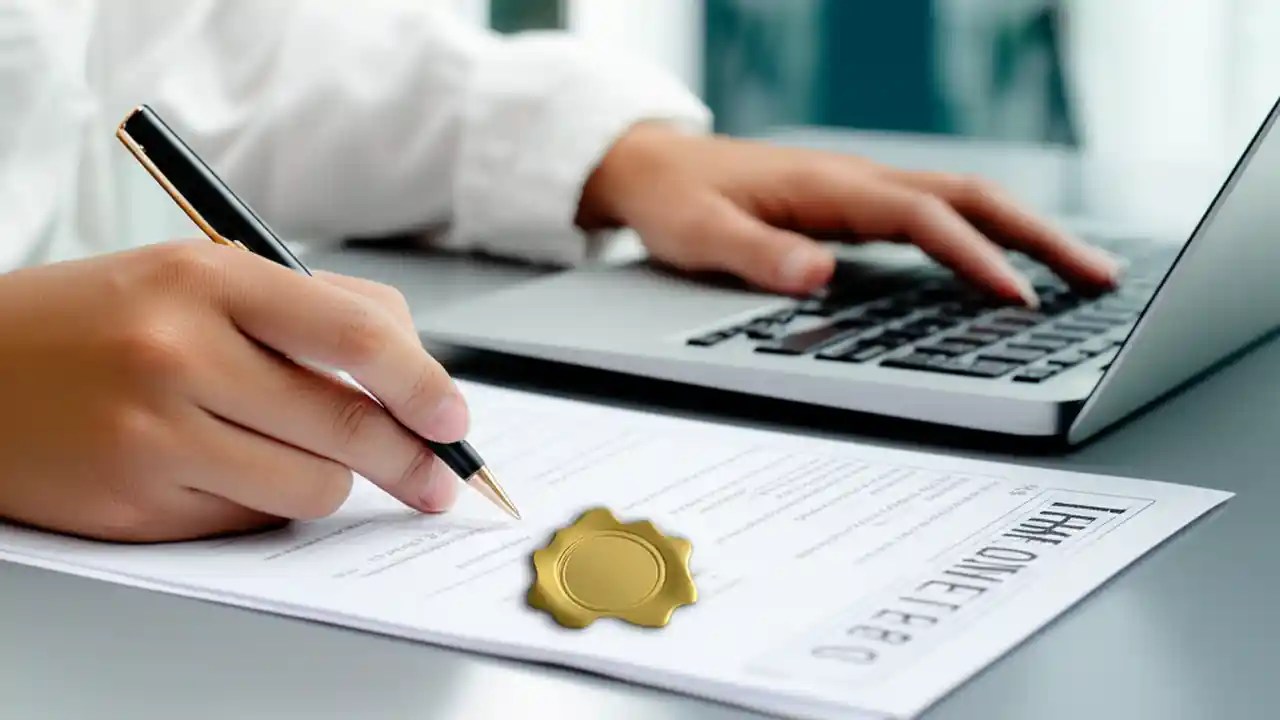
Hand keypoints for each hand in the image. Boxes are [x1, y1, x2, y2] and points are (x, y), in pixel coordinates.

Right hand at [0, 241, 466, 542]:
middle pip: (349, 424)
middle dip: (413, 460)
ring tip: (301, 454)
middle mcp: (180, 353)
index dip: (425, 384)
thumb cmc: (102, 320)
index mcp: (208, 278)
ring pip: (314, 486)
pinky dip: (268, 500)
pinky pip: (254, 519)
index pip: (356, 335)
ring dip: (333, 481)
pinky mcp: (136, 503)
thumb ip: (313, 312)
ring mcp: (154, 434)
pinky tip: (231, 469)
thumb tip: (416, 372)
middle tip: (437, 476)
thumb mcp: (200, 277)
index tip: (455, 419)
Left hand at [578, 124, 1120, 305]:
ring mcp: (862, 188)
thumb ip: (755, 256)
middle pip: (970, 196)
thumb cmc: (675, 203)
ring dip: (1025, 234)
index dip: (974, 258)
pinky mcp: (858, 203)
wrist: (653, 168)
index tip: (1017, 300)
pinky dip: (986, 237)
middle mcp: (857, 179)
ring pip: (964, 201)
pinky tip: (1009, 268)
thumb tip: (818, 273)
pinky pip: (939, 215)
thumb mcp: (700, 237)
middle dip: (1039, 237)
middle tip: (1099, 281)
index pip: (923, 217)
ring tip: (1081, 277)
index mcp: (828, 186)